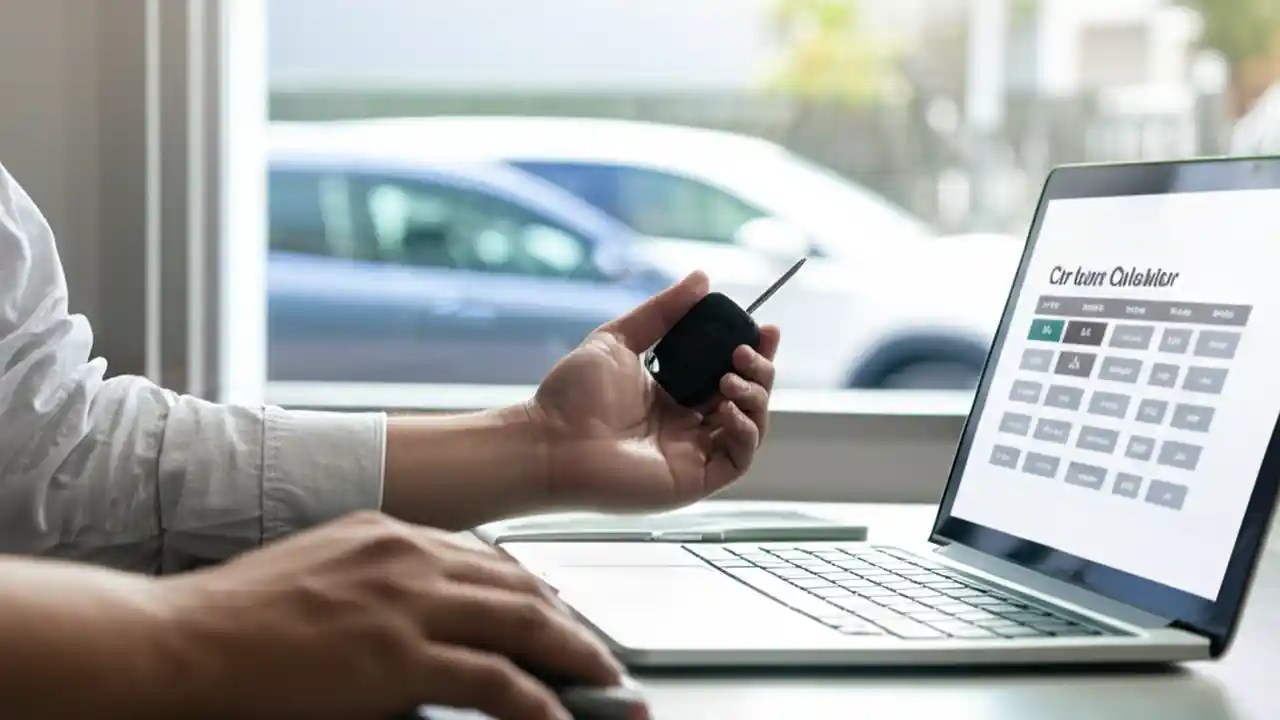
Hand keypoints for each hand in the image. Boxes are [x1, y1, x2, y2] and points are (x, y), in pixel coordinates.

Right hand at [160, 512, 622, 719]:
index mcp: (393, 532)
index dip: (537, 593)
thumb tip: (426, 608)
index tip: (564, 617)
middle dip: (574, 626)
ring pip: (525, 624)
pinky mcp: (400, 656)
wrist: (185, 639)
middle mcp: (412, 556)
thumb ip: (382, 576)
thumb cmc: (241, 611)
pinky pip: (495, 680)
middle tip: (605, 657)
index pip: (490, 561)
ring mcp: (409, 604)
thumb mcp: (324, 565)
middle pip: (521, 588)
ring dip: (577, 659)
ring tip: (608, 685)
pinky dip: (538, 702)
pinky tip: (559, 719)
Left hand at [531, 271, 780, 509]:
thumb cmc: (572, 396)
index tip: (765, 327)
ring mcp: (693, 454)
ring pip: (751, 427)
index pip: (728, 372)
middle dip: (760, 370)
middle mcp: (688, 425)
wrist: (549, 442)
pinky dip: (746, 432)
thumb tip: (702, 278)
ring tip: (729, 377)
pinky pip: (739, 459)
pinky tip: (727, 409)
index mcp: (673, 396)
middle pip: (748, 398)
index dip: (753, 351)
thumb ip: (662, 311)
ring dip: (754, 398)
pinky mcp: (694, 480)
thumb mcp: (619, 338)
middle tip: (745, 350)